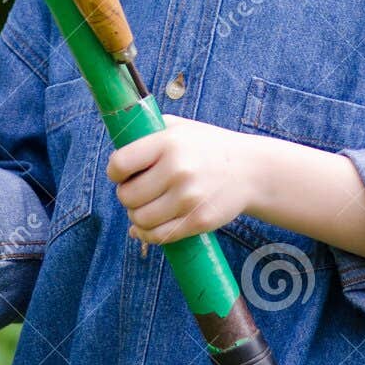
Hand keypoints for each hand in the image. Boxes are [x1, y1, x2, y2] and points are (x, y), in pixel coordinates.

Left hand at [105, 115, 254, 244]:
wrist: (250, 170)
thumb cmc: (208, 147)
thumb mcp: (180, 127)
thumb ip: (147, 132)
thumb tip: (115, 152)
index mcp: (168, 143)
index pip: (121, 163)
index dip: (115, 172)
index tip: (121, 174)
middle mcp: (177, 170)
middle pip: (127, 196)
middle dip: (127, 196)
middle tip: (137, 191)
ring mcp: (189, 198)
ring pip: (140, 219)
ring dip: (136, 216)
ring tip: (145, 207)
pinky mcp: (198, 221)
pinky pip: (159, 236)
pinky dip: (147, 234)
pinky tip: (148, 227)